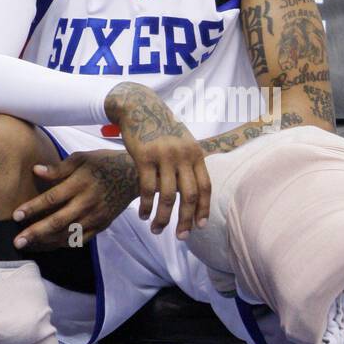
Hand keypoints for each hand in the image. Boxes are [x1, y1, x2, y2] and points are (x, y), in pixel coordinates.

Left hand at [11, 149, 138, 250]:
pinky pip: (81, 239)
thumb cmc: (103, 163)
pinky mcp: (102, 225)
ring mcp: (96, 216)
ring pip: (68, 234)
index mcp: (81, 184)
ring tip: (29, 246)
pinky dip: (64, 244)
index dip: (33, 208)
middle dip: (36, 233)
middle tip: (17, 241)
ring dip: (47, 242)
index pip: (52, 199)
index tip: (16, 216)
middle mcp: (88, 202)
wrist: (133, 177)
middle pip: (58, 221)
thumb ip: (59, 168)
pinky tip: (50, 244)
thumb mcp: (82, 158)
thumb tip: (36, 171)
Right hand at [106, 81, 210, 237]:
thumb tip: (194, 192)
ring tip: (157, 229)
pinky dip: (145, 205)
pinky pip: (147, 188)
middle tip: (181, 236)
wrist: (139, 106)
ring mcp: (164, 156)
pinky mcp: (144, 157)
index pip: (205, 187)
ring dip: (163, 218)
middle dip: (186, 220)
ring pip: (167, 196)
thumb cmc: (161, 128)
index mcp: (196, 153)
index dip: (204, 209)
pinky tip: (142, 214)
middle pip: (189, 196)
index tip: (200, 226)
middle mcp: (183, 155)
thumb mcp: (182, 142)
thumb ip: (189, 164)